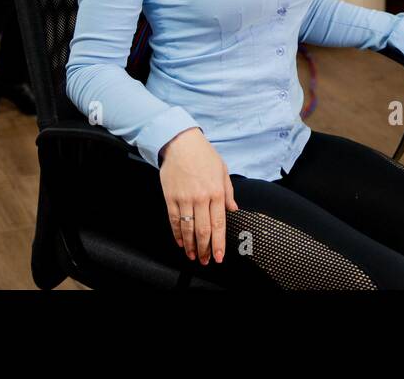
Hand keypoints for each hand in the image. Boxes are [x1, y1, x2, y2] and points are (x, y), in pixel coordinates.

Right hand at [158, 126, 238, 264]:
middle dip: (205, 249)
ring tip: (193, 256)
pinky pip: (174, 221)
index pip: (219, 224)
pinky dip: (177, 234)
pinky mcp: (170, 198)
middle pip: (203, 231)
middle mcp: (201, 198)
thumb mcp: (223, 171)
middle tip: (207, 261)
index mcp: (217, 192)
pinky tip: (180, 243)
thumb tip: (233, 210)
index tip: (219, 257)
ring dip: (190, 246)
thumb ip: (228, 193)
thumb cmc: (204, 155)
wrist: (180, 143)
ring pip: (187, 229)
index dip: (219, 243)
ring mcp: (184, 199)